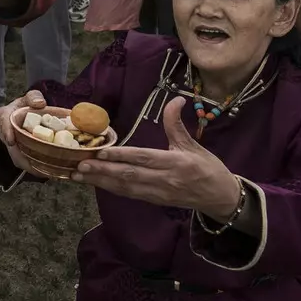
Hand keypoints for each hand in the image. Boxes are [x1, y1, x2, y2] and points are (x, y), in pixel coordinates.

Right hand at [0, 90, 46, 172]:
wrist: (24, 116)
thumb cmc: (27, 106)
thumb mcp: (29, 98)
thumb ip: (33, 97)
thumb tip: (40, 104)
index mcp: (5, 115)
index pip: (2, 121)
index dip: (6, 131)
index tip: (10, 141)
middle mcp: (5, 132)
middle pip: (10, 147)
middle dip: (21, 157)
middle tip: (35, 166)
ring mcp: (11, 145)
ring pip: (17, 158)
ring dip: (29, 166)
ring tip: (45, 172)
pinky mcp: (17, 153)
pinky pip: (23, 163)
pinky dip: (34, 168)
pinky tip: (47, 172)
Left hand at [72, 97, 240, 220]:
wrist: (222, 198)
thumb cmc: (208, 168)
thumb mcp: (193, 144)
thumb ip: (176, 123)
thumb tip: (175, 99)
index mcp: (176, 162)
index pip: (143, 158)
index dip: (121, 156)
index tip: (100, 151)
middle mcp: (165, 180)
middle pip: (129, 175)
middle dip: (102, 170)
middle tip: (79, 164)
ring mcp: (158, 193)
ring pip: (125, 187)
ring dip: (101, 181)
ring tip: (78, 174)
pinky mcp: (155, 201)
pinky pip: (130, 194)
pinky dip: (111, 188)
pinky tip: (95, 182)